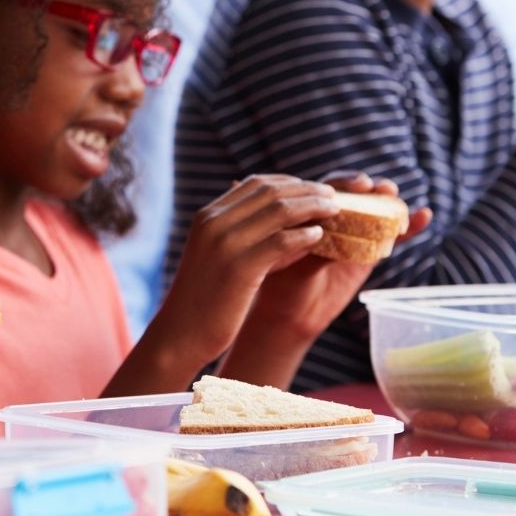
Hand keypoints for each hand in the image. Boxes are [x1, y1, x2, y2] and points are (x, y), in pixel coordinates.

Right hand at [155, 174, 343, 366]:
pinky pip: (280, 241)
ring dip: (312, 207)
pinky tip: (319, 237)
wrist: (182, 332)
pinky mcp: (239, 267)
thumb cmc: (206, 297)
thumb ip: (245, 233)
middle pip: (270, 192)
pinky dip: (304, 235)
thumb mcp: (220, 255)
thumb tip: (291, 221)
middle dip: (306, 190)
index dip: (289, 182)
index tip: (312, 189)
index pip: (255, 183)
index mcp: (209, 215)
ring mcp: (225, 243)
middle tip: (332, 196)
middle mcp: (215, 222)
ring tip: (334, 211)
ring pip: (279, 210)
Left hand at [249, 173, 430, 343]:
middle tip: (378, 188)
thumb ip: (312, 244)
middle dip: (369, 188)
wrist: (291, 312)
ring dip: (389, 202)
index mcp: (309, 213)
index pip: (329, 189)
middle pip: (356, 196)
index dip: (344, 183)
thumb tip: (323, 232)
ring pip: (375, 213)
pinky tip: (424, 216)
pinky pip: (392, 238)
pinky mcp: (370, 254)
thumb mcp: (294, 259)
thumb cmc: (283, 281)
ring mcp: (355, 235)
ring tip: (395, 197)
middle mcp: (334, 220)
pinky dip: (409, 227)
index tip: (357, 184)